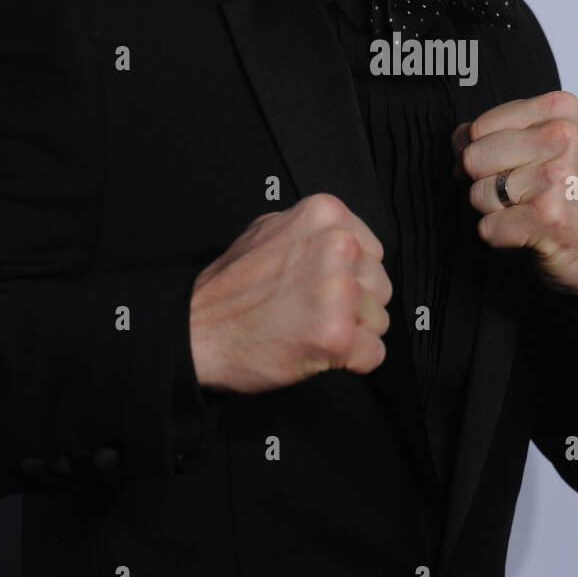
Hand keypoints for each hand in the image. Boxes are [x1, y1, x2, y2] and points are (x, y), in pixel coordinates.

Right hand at [189, 194, 390, 392]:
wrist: (196, 331)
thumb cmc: (232, 288)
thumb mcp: (271, 229)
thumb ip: (315, 231)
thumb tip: (352, 242)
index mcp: (326, 215)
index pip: (373, 252)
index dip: (349, 276)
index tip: (317, 287)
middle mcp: (338, 246)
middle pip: (381, 287)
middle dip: (354, 306)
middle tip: (309, 312)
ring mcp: (339, 291)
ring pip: (380, 321)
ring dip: (351, 333)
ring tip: (307, 329)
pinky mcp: (338, 334)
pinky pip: (374, 354)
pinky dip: (350, 361)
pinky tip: (316, 350)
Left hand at [452, 90, 577, 297]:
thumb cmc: (572, 197)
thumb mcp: (544, 146)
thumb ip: (499, 132)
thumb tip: (458, 141)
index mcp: (560, 109)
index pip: (478, 127)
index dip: (480, 153)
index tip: (508, 168)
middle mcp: (562, 137)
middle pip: (473, 158)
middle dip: (485, 184)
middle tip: (521, 195)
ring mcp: (556, 176)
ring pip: (478, 194)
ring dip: (495, 213)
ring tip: (529, 213)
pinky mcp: (548, 216)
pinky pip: (488, 228)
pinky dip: (501, 239)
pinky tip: (531, 234)